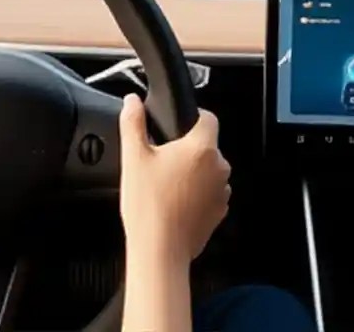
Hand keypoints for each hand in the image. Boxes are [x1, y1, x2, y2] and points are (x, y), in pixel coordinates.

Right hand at [118, 93, 230, 262]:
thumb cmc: (148, 206)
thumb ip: (133, 123)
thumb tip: (132, 102)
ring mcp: (222, 192)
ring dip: (192, 173)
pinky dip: (195, 195)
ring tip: (165, 186)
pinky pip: (209, 194)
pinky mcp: (219, 212)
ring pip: (208, 171)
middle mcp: (219, 168)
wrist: (160, 251)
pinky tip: (174, 203)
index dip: (192, 117)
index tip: (176, 126)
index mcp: (202, 148)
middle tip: (161, 162)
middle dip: (186, 150)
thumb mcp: (133, 158)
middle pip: (206, 146)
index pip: (208, 117)